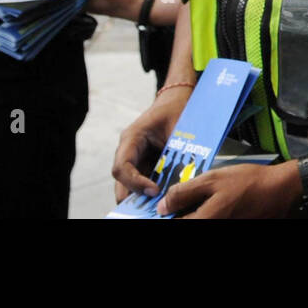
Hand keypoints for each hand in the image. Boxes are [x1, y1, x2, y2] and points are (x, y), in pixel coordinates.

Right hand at [112, 87, 191, 201]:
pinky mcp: (143, 164)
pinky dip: (151, 191)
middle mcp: (128, 150)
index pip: (122, 167)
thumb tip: (185, 179)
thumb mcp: (179, 129)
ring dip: (143, 196)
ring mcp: (134, 158)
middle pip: (122, 181)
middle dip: (135, 197)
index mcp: (132, 138)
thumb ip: (178, 152)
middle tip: (152, 209)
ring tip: (159, 207)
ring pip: (130, 185)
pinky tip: (164, 199)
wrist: (178, 98)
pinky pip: (143, 181)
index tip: (154, 190)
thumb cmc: (178, 109)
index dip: (134, 183)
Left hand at [160, 161, 302, 218]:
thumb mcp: (213, 179)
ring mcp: (225, 227)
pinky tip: (216, 203)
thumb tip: (162, 206)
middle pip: (188, 223)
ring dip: (196, 212)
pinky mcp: (233, 224)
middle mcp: (214, 228)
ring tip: (205, 199)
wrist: (278, 189)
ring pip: (201, 220)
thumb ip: (185, 192)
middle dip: (183, 213)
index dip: (168, 214)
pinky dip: (208, 213)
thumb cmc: (247, 182)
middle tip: (185, 200)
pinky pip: (213, 220)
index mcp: (204, 221)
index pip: (176, 223)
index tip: (166, 206)